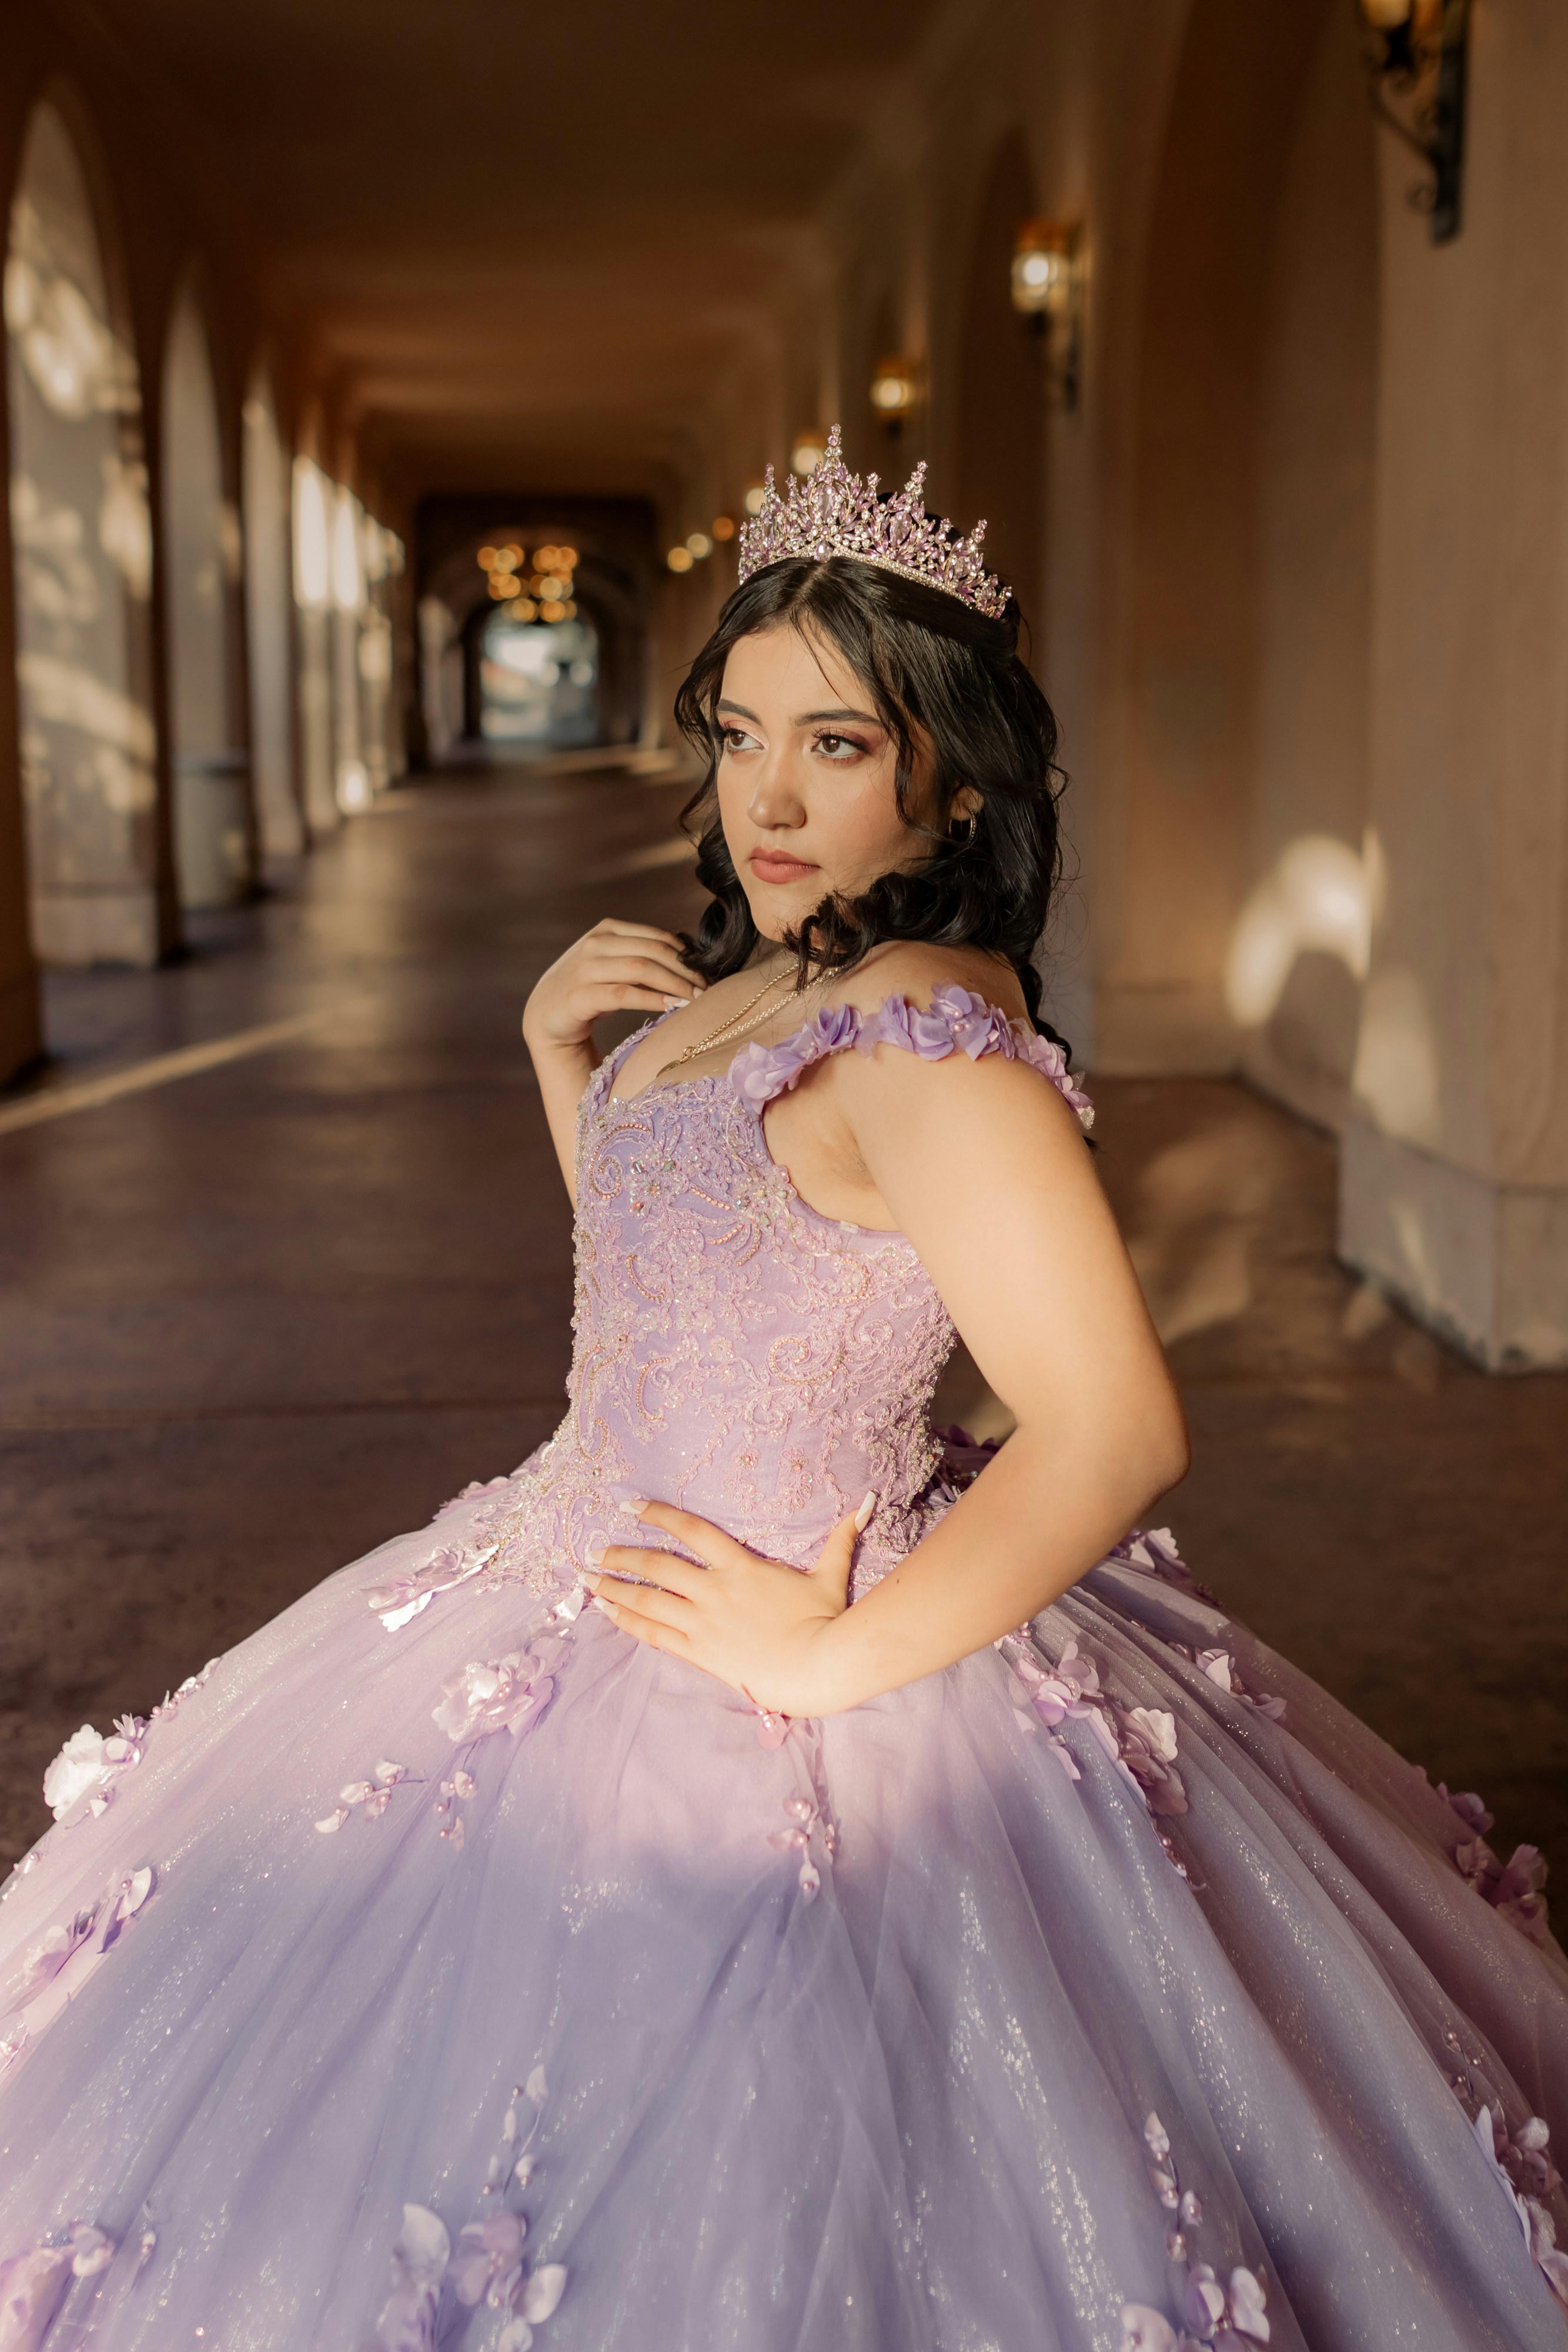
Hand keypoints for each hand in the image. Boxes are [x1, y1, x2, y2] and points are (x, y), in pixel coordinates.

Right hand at [522, 918, 703, 1055]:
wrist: (545, 1014)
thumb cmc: (589, 989)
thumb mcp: (613, 965)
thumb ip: (642, 957)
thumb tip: (690, 963)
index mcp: (607, 930)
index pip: (657, 937)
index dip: (687, 955)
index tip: (707, 974)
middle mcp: (595, 944)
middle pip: (653, 951)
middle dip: (685, 971)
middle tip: (707, 989)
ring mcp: (585, 968)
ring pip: (641, 969)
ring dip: (674, 984)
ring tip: (695, 999)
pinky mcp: (579, 995)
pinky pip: (624, 994)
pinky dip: (652, 999)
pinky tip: (671, 1007)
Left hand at [585, 1494, 874, 1717]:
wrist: (818, 1669)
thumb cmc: (825, 1621)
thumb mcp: (830, 1574)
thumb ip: (840, 1537)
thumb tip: (865, 1502)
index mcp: (740, 1566)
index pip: (690, 1530)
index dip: (657, 1514)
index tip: (629, 1505)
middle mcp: (714, 1591)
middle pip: (656, 1566)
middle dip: (620, 1555)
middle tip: (592, 1550)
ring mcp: (704, 1624)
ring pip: (647, 1601)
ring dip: (613, 1589)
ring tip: (585, 1581)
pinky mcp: (700, 1654)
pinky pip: (655, 1635)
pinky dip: (628, 1623)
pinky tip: (607, 1615)